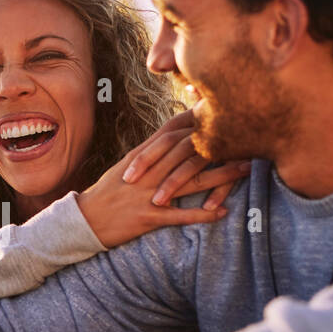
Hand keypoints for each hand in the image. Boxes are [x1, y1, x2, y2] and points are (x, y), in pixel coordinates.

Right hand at [76, 110, 251, 248]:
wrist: (83, 221)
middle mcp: (147, 172)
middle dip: (219, 144)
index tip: (224, 110)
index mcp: (142, 158)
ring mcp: (148, 194)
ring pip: (190, 181)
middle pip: (188, 152)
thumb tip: (171, 136)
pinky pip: (180, 216)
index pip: (173, 132)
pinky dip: (202, 214)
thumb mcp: (126, 166)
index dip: (198, 120)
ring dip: (221, 176)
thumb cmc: (107, 194)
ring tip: (245, 170)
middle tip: (249, 137)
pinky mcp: (148, 218)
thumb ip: (149, 152)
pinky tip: (222, 212)